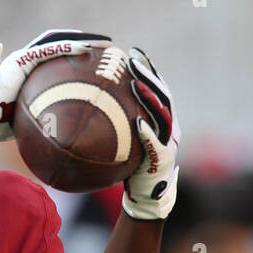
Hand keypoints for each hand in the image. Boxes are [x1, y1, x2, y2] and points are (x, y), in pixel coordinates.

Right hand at [0, 28, 112, 145]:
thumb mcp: (27, 118)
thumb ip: (42, 117)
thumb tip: (62, 135)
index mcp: (26, 71)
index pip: (54, 56)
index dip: (75, 52)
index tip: (95, 56)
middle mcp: (25, 60)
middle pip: (59, 43)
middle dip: (83, 40)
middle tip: (105, 44)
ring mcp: (23, 58)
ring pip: (57, 41)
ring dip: (81, 39)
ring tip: (103, 41)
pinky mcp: (21, 60)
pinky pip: (49, 50)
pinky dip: (68, 47)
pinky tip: (86, 48)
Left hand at [121, 49, 179, 221]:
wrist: (146, 198)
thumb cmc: (130, 168)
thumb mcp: (122, 142)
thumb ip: (114, 124)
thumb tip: (84, 105)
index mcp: (161, 121)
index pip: (157, 90)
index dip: (149, 71)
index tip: (135, 54)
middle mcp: (169, 129)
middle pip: (162, 96)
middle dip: (149, 76)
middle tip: (134, 59)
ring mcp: (168, 144)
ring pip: (163, 117)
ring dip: (150, 99)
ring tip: (136, 84)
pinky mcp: (162, 162)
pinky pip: (156, 146)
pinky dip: (149, 134)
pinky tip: (138, 123)